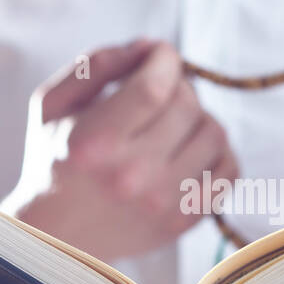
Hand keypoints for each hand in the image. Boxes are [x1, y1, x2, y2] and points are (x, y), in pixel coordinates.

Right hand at [8, 39, 238, 263]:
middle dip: (178, 86)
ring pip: (214, 134)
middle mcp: (132, 177)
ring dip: (198, 118)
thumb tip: (150, 47)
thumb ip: (98, 64)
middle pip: (187, 106)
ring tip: (172, 123)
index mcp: (94, 144)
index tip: (158, 56)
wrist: (58, 235)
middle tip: (161, 90)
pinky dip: (217, 153)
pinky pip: (229, 171)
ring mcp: (162, 203)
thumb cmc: (54, 160)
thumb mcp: (54, 103)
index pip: (154, 87)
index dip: (165, 59)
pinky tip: (190, 150)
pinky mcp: (183, 222)